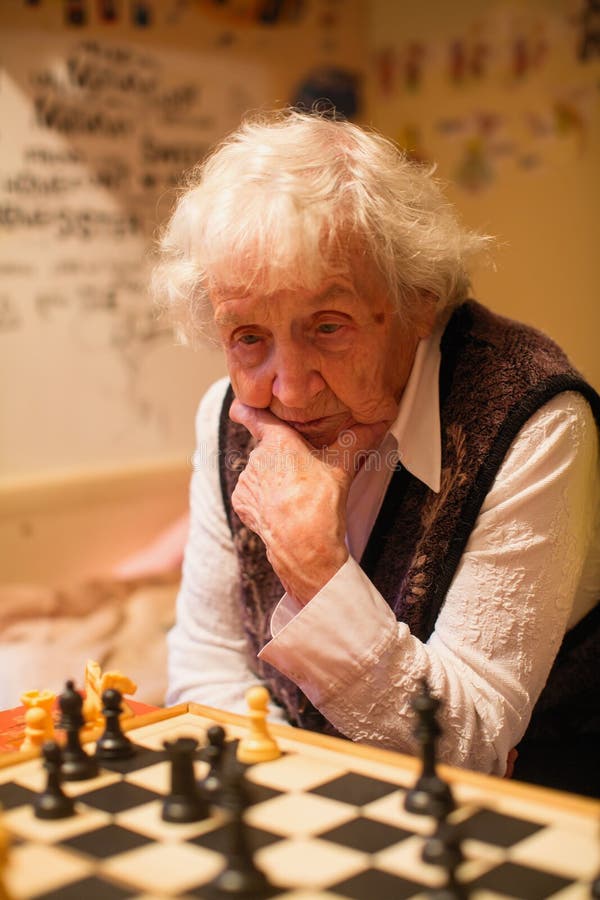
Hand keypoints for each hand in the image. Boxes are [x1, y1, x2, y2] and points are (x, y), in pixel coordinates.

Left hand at [229, 400, 389, 605]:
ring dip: (272, 481)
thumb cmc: (321, 500)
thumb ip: (358, 441)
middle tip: (304, 474)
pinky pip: (252, 494)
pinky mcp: (241, 503)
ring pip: (259, 473)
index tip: (239, 407)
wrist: (303, 543)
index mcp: (278, 441)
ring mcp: (246, 482)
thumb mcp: (343, 465)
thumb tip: (378, 424)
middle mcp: (256, 457)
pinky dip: (263, 500)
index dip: (246, 410)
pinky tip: (282, 509)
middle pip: (267, 450)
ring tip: (295, 497)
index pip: (255, 417)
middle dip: (281, 459)